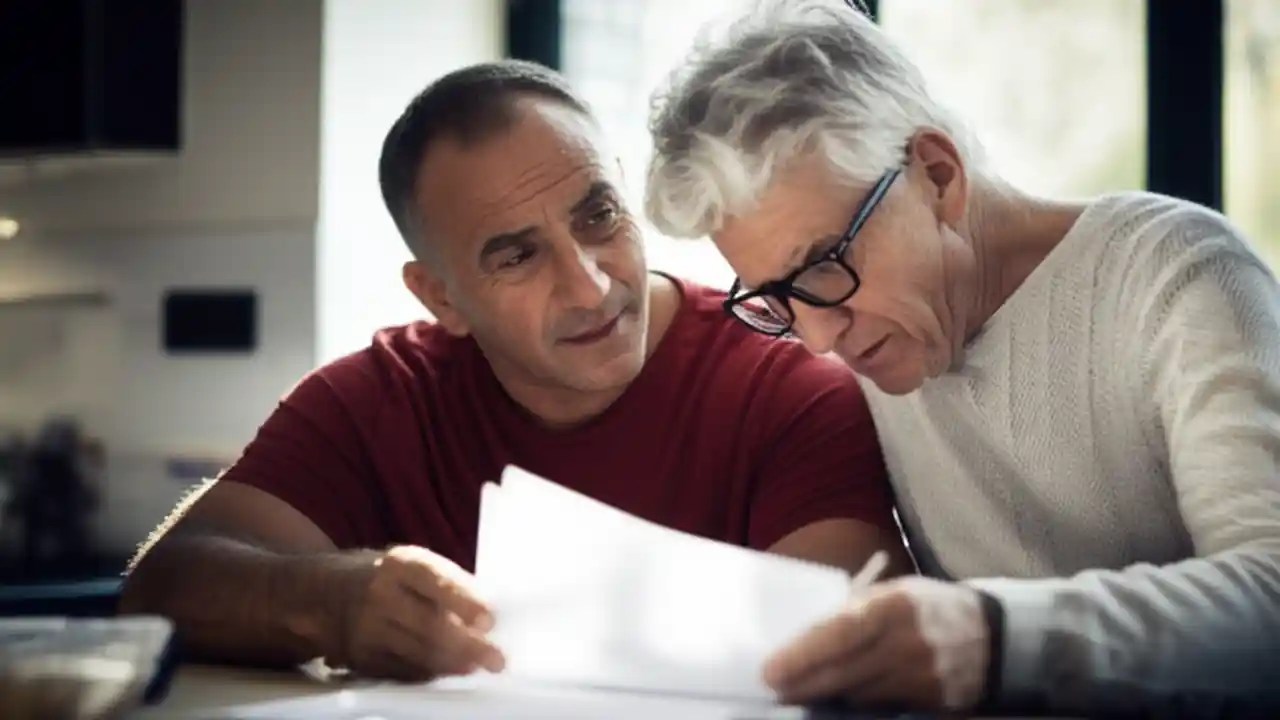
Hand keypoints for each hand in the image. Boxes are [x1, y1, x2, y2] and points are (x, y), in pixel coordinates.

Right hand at [326, 545, 504, 680]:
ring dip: (453, 663)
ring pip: (418, 652)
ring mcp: (367, 628)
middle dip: (467, 644)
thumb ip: (450, 587)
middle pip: (429, 624)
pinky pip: (402, 671)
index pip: (435, 580)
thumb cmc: (390, 578)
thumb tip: (489, 621)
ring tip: (478, 667)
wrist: (329, 592)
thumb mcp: (415, 566)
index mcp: (401, 564)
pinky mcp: (361, 658)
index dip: (464, 600)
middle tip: (496, 659)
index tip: (490, 620)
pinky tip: (449, 672)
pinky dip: (430, 674)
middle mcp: (380, 594)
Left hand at [763, 576, 988, 710]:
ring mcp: (921, 678)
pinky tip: (837, 697)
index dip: (804, 654)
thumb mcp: (895, 593)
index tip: (772, 669)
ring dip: (824, 694)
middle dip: (802, 683)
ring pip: (858, 695)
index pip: (841, 633)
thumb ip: (856, 610)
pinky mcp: (931, 703)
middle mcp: (907, 644)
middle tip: (772, 687)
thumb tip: (804, 633)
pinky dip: (855, 702)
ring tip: (796, 690)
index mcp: (894, 605)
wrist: (992, 636)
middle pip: (843, 672)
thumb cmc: (927, 607)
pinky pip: (880, 707)